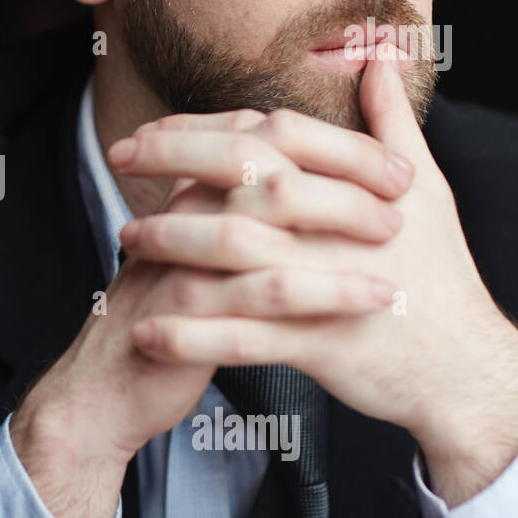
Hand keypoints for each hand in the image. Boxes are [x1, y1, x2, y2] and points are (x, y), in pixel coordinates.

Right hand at [11, 110, 410, 517]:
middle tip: (406, 186)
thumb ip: (236, 203)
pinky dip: (328, 289)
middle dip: (345, 163)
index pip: (266, 132)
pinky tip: (377, 296)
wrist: (110, 385)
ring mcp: (181, 252)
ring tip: (397, 233)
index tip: (396, 161)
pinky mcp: (188, 307)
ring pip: (269, 213)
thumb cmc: (167, 316)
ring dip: (343, 216)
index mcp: (193, 186)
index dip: (335, 139)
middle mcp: (184, 207)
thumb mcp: (198, 249)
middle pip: (269, 154)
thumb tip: (293, 171)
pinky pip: (266, 291)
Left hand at [118, 55, 517, 504]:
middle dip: (172, 159)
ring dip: (170, 242)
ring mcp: (327, 281)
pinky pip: (240, 337)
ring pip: (233, 251)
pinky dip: (188, 336)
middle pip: (243, 174)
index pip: (269, 133)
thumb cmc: (440, 274)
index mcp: (353, 182)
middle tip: (117, 156)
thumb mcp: (428, 190)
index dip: (205, 126)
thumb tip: (380, 58)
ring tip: (124, 240)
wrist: (466, 366)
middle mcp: (336, 223)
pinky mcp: (320, 341)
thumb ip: (392, 122)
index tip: (152, 127)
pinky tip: (145, 333)